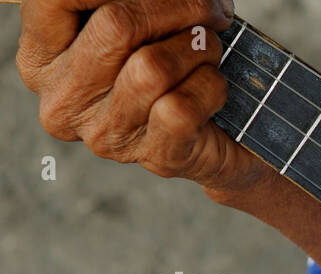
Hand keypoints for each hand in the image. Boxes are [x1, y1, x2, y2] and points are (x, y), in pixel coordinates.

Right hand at [16, 0, 262, 192]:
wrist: (223, 136)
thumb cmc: (171, 62)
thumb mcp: (140, 21)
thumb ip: (135, 1)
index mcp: (42, 56)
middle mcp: (64, 100)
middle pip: (116, 25)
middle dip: (176, 7)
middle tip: (207, 10)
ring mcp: (106, 135)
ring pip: (153, 67)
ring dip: (198, 47)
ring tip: (208, 48)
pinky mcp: (155, 157)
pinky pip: (182, 106)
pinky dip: (211, 84)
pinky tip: (212, 84)